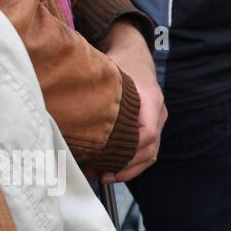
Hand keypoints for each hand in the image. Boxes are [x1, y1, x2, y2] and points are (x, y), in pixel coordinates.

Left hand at [100, 21, 166, 183]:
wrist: (135, 55)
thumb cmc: (120, 64)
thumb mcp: (109, 74)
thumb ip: (99, 93)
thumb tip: (73, 116)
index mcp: (151, 100)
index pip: (149, 133)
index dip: (130, 151)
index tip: (106, 160)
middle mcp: (158, 113)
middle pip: (151, 149)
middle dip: (126, 166)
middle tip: (99, 174)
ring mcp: (157, 121)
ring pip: (150, 154)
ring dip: (128, 169)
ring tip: (102, 176)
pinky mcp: (150, 126)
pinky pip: (147, 151)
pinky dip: (131, 164)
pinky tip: (110, 170)